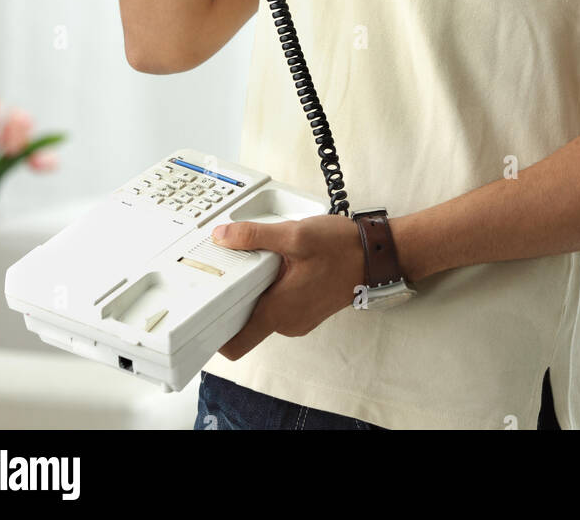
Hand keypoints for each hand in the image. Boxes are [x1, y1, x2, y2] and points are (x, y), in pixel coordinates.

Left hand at [213, 214, 364, 359]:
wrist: (376, 255)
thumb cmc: (342, 249)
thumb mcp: (295, 235)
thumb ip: (255, 236)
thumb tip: (223, 236)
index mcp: (278, 311)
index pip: (235, 344)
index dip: (214, 331)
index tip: (204, 308)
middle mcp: (287, 322)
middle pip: (245, 321)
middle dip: (236, 295)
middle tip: (232, 264)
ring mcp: (298, 318)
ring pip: (263, 310)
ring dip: (257, 287)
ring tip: (261, 258)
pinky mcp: (306, 309)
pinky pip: (279, 304)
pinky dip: (274, 286)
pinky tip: (280, 262)